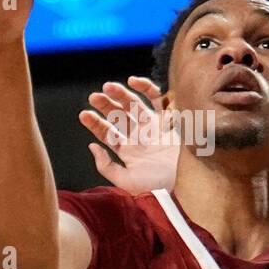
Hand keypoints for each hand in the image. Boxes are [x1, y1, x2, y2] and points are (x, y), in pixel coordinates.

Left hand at [78, 76, 179, 193]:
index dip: (95, 123)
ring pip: (133, 105)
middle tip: (94, 97)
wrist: (183, 186)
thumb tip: (92, 146)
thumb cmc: (155, 187)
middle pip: (118, 116)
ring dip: (120, 94)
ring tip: (107, 87)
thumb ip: (106, 166)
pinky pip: (157, 99)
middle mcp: (138, 136)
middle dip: (105, 105)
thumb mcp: (125, 181)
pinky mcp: (167, 120)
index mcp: (127, 151)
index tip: (84, 114)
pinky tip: (133, 81)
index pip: (107, 133)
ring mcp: (152, 127)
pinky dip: (146, 88)